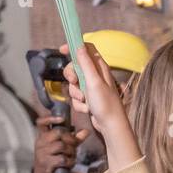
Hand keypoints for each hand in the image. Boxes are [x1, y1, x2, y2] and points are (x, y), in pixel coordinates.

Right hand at [32, 114, 78, 172]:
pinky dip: (69, 162)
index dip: (50, 118)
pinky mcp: (46, 164)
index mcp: (42, 138)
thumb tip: (86, 131)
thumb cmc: (54, 163)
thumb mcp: (63, 150)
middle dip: (71, 139)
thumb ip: (73, 140)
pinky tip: (68, 164)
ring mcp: (42, 154)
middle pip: (58, 133)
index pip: (41, 122)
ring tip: (70, 157)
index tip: (62, 118)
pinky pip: (62, 158)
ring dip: (71, 152)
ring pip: (62, 146)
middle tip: (74, 146)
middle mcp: (40, 144)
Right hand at [61, 42, 142, 172]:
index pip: (86, 48)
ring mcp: (92, 88)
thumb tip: (79, 45)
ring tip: (86, 101)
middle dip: (71, 76)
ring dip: (76, 94)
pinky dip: (79, 104)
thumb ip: (86, 63)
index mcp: (100, 67)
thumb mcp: (94, 81)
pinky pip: (76, 97)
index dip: (74, 46)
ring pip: (74, 84)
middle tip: (74, 82)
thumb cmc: (106, 104)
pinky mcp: (89, 99)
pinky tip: (87, 109)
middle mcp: (96, 76)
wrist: (111, 126)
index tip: (61, 50)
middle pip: (75, 66)